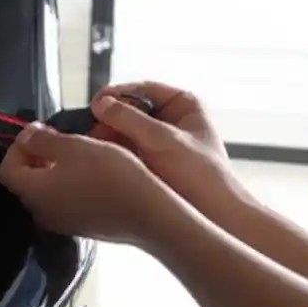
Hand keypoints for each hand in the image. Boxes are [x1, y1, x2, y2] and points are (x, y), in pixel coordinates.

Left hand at [0, 122, 179, 245]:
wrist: (149, 214)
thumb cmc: (111, 175)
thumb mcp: (76, 147)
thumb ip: (44, 141)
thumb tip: (24, 136)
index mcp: (33, 192)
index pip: (6, 169)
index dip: (17, 146)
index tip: (38, 130)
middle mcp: (40, 212)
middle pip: (24, 181)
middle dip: (35, 155)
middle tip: (56, 137)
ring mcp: (60, 223)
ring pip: (45, 191)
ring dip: (52, 169)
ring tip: (75, 152)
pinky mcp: (80, 227)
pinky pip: (62, 202)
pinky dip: (67, 184)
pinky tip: (88, 172)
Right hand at [88, 82, 252, 220]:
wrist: (216, 217)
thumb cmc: (200, 176)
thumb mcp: (162, 140)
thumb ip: (129, 118)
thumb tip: (100, 103)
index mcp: (183, 104)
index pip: (143, 89)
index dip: (118, 94)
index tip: (95, 103)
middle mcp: (171, 120)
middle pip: (131, 110)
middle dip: (110, 120)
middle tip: (91, 131)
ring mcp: (161, 143)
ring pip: (126, 131)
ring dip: (109, 137)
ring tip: (93, 146)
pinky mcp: (151, 164)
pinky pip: (126, 151)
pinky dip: (113, 152)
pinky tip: (100, 157)